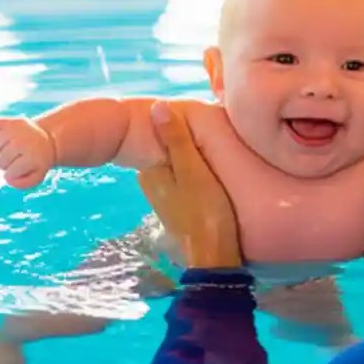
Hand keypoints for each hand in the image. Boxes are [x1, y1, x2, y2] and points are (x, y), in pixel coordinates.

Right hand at [0, 118, 54, 189]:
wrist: (45, 138)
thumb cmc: (37, 161)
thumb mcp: (37, 175)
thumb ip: (23, 183)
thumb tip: (7, 177)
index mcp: (33, 156)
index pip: (9, 175)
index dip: (11, 175)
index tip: (20, 168)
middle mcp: (22, 140)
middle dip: (3, 165)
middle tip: (11, 159)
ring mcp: (12, 128)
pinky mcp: (4, 120)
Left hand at [136, 102, 241, 269]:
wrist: (214, 258)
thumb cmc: (205, 213)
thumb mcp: (193, 172)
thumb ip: (176, 140)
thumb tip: (157, 106)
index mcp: (149, 170)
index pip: (155, 136)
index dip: (174, 124)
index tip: (195, 115)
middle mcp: (151, 182)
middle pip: (165, 149)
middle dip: (181, 138)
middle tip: (206, 126)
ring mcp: (164, 195)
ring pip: (175, 163)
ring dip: (189, 154)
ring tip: (211, 143)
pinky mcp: (178, 204)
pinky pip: (182, 176)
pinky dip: (193, 169)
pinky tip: (209, 166)